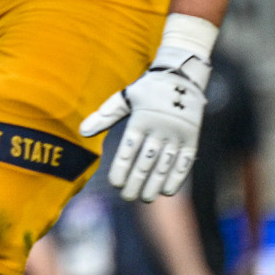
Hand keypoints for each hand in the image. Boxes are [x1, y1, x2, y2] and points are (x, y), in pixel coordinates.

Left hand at [79, 43, 210, 201]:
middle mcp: (160, 128)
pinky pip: (185, 161)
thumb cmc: (148, 89)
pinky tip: (167, 190)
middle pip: (146, 161)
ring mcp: (178, 134)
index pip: (128, 149)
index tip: (114, 184)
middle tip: (126, 196)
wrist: (182, 76)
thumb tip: (82, 132)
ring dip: (154, 184)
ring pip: (164, 164)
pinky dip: (176, 177)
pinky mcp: (192, 138)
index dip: (121, 168)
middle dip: (135, 181)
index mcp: (141, 119)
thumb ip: (105, 115)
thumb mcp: (125, 97)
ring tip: (145, 198)